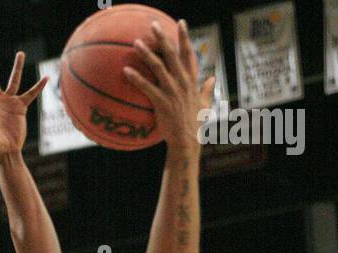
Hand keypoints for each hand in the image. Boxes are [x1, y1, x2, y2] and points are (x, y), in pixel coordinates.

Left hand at [123, 19, 214, 151]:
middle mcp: (183, 82)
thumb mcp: (204, 105)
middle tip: (154, 25)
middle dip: (163, 38)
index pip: (189, 54)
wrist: (187, 142)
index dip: (185, 38)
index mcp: (192, 81)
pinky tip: (126, 70)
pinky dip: (136, 78)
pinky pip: (146, 87)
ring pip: (158, 67)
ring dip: (147, 53)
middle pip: (172, 55)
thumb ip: (207, 90)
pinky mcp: (161, 102)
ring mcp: (172, 91)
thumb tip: (212, 79)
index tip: (181, 23)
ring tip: (136, 42)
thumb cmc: (194, 125)